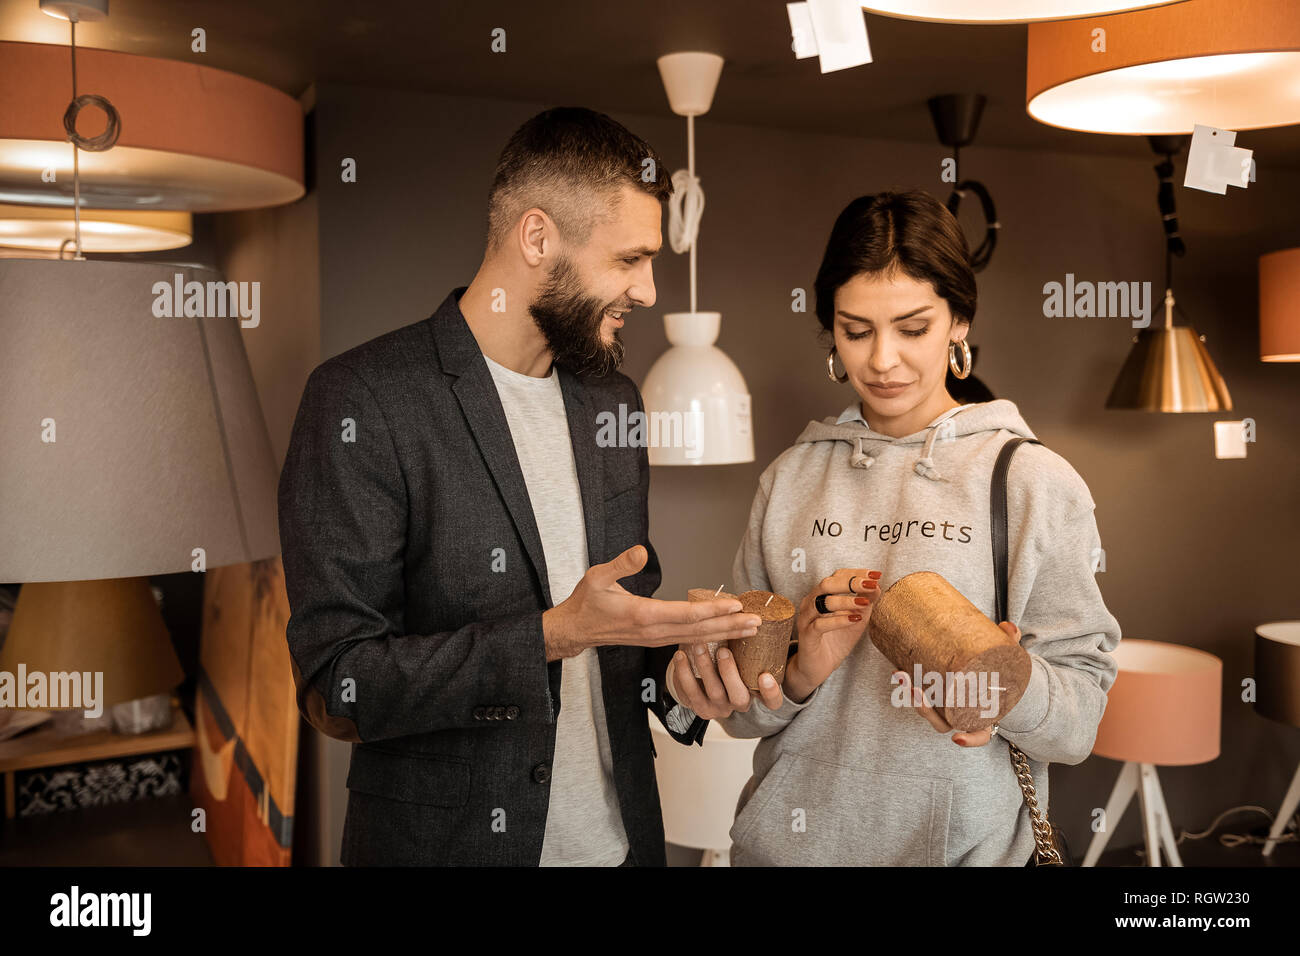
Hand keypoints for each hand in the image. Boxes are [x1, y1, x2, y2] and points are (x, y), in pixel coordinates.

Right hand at [541, 545, 761, 660]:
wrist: (576, 629)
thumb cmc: (587, 602)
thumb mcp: (597, 576)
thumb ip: (621, 564)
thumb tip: (642, 551)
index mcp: (643, 616)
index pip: (686, 614)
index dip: (712, 610)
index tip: (735, 605)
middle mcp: (654, 632)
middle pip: (699, 631)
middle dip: (729, 626)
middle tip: (757, 623)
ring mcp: (656, 639)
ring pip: (697, 639)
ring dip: (725, 634)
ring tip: (750, 631)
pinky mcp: (656, 640)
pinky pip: (688, 641)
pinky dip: (710, 638)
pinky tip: (725, 635)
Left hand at [666, 643, 783, 719]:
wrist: (703, 683)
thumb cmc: (728, 663)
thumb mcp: (742, 657)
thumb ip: (747, 646)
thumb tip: (748, 615)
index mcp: (756, 692)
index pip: (772, 701)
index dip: (770, 692)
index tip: (764, 676)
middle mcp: (739, 703)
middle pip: (739, 697)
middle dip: (730, 673)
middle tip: (723, 650)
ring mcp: (719, 708)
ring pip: (713, 692)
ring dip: (705, 667)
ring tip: (698, 645)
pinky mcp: (699, 707)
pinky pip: (690, 693)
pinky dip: (683, 673)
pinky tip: (680, 655)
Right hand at [784, 568, 881, 700]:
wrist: (818, 667)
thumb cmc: (836, 640)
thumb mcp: (856, 619)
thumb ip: (865, 602)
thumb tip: (877, 585)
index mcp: (821, 595)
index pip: (837, 576)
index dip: (856, 574)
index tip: (876, 575)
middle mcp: (811, 603)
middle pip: (827, 584)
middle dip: (850, 582)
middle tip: (870, 585)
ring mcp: (807, 618)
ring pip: (822, 602)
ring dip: (846, 600)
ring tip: (865, 602)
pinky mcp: (807, 635)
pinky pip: (820, 624)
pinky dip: (839, 621)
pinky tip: (854, 620)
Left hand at [891, 621, 1020, 746]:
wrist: (987, 673)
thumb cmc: (997, 673)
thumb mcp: (1007, 660)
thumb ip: (1010, 645)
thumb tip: (1008, 627)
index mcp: (983, 716)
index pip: (980, 735)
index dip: (970, 740)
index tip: (957, 739)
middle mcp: (961, 716)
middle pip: (940, 722)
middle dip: (925, 709)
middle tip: (915, 689)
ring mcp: (945, 708)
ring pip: (926, 710)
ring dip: (910, 695)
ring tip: (900, 674)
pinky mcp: (932, 694)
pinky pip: (917, 695)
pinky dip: (907, 685)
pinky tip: (897, 668)